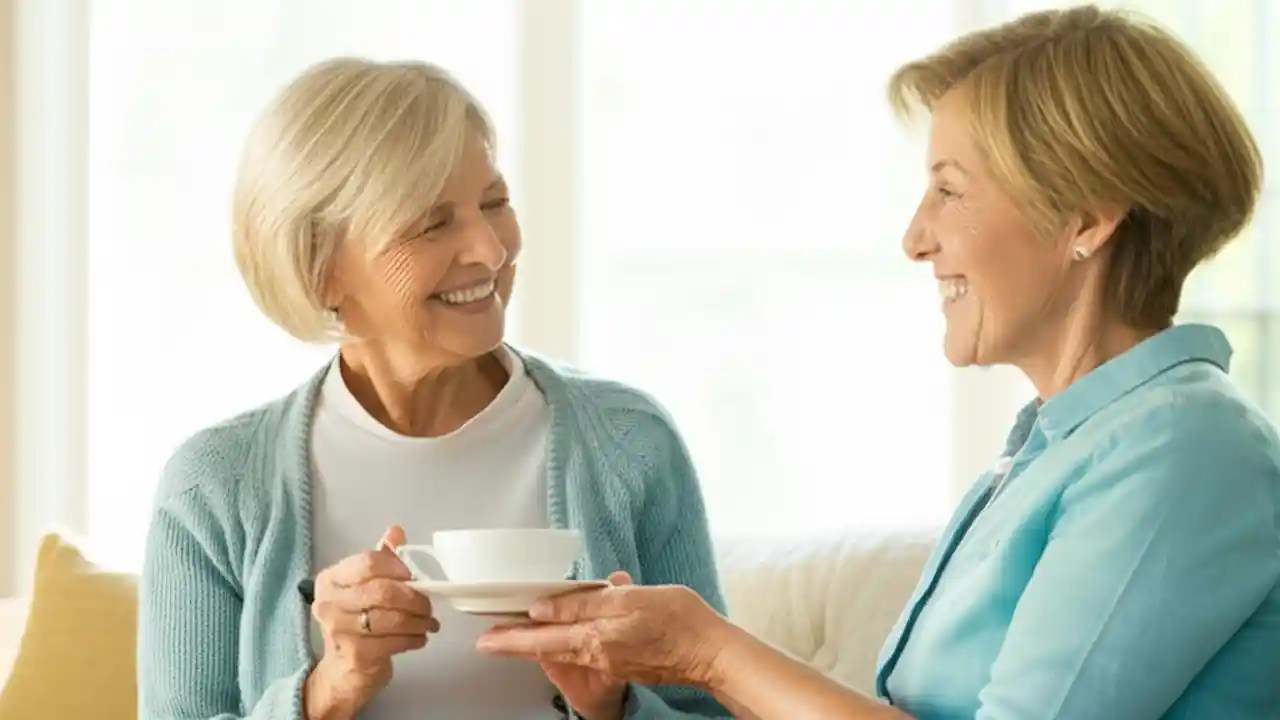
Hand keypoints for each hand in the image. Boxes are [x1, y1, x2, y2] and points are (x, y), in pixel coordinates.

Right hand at [304, 525, 437, 719]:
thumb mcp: (365, 587)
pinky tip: (420, 637)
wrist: (343, 670)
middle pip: (383, 591)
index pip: (368, 562)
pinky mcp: (355, 655)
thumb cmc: (357, 623)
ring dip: (419, 620)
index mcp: (331, 579)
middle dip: (414, 598)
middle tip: (429, 604)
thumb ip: (381, 559)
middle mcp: (328, 603)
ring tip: (429, 622)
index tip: (414, 575)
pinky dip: (415, 638)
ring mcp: (339, 630)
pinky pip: (395, 641)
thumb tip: (395, 531)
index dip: (397, 567)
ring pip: (392, 618)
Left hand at [476, 571, 732, 690]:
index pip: (542, 639)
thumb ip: (585, 602)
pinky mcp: (623, 662)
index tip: (485, 639)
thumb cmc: (679, 619)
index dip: (510, 639)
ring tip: (518, 634)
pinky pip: (585, 651)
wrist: (711, 652)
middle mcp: (598, 655)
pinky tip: (564, 633)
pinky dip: (566, 642)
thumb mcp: (630, 598)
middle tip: (489, 640)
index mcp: (596, 638)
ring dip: (538, 643)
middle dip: (516, 644)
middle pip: (547, 649)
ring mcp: (610, 662)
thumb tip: (544, 607)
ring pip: (565, 651)